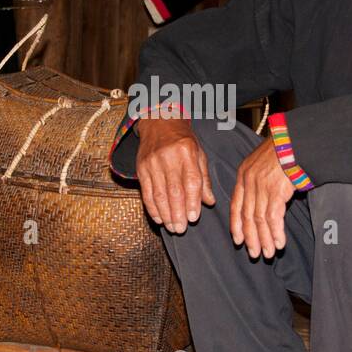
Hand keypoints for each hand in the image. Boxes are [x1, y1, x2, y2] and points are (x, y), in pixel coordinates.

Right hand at [136, 118, 215, 232]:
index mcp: (187, 152)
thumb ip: (204, 179)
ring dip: (165, 214)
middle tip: (181, 229)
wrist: (159, 122)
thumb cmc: (183, 141)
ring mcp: (153, 162)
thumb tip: (209, 202)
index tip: (194, 218)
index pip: (190, 181)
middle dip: (178, 213)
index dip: (192, 202)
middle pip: (173, 191)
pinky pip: (146, 192)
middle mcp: (168, 157)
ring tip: (172, 227)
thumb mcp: (199, 154)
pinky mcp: (141, 168)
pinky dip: (152, 208)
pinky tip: (159, 218)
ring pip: (159, 194)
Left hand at [230, 137, 295, 258]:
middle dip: (250, 237)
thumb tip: (261, 201)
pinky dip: (276, 233)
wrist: (295, 140)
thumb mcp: (262, 163)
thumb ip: (257, 181)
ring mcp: (261, 187)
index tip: (238, 241)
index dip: (236, 225)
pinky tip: (279, 243)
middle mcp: (249, 182)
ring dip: (264, 239)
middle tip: (254, 253)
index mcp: (243, 175)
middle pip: (247, 216)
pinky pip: (273, 218)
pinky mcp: (276, 191)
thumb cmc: (283, 150)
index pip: (236, 206)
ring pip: (259, 220)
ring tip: (268, 253)